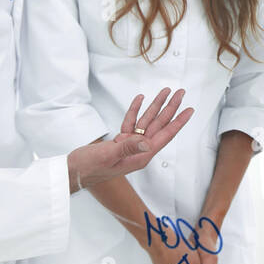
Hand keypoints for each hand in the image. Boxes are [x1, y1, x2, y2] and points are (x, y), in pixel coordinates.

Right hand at [67, 88, 192, 192]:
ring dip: (155, 106)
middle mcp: (139, 150)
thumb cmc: (89, 168)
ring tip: (165, 92)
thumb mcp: (110, 156)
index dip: (178, 122)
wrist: (73, 171)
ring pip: (146, 121)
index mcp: (141, 156)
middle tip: (181, 94)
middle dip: (171, 108)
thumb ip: (128, 147)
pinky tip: (140, 99)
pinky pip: (131, 123)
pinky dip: (135, 111)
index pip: (165, 135)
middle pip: (159, 125)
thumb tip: (147, 143)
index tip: (190, 110)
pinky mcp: (120, 141)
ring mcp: (130, 145)